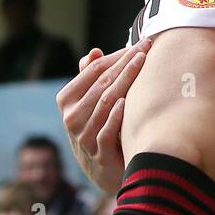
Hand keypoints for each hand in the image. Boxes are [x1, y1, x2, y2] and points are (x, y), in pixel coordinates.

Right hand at [56, 44, 148, 192]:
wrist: (106, 171)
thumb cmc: (102, 127)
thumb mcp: (92, 103)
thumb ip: (90, 78)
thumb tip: (93, 52)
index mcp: (67, 101)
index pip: (93, 70)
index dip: (116, 55)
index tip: (140, 44)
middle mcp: (71, 118)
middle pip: (101, 84)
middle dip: (126, 63)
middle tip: (147, 47)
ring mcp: (84, 138)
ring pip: (105, 103)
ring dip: (126, 81)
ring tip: (143, 64)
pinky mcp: (98, 155)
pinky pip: (105, 132)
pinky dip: (115, 116)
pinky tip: (128, 102)